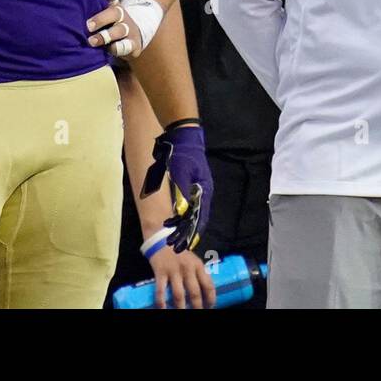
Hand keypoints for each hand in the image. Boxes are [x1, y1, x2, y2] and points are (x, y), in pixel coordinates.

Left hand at [87, 0, 163, 57]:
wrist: (130, 43)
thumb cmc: (105, 27)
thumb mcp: (99, 16)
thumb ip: (86, 12)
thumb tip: (60, 8)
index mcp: (112, 5)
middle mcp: (121, 16)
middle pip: (115, 12)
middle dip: (101, 19)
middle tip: (88, 26)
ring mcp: (128, 29)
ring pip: (120, 29)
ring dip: (105, 36)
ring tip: (91, 42)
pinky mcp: (133, 44)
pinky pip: (126, 45)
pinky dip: (117, 48)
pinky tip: (108, 50)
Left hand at [142, 122, 213, 251]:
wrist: (184, 135)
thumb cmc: (183, 154)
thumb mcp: (181, 173)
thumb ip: (182, 192)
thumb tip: (182, 212)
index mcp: (204, 190)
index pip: (200, 217)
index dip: (192, 232)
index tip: (185, 245)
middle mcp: (204, 192)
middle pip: (198, 217)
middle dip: (188, 232)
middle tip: (178, 245)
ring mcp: (199, 188)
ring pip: (194, 212)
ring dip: (185, 225)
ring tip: (177, 237)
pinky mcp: (192, 184)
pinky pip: (190, 204)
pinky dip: (183, 215)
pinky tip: (177, 220)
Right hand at [146, 246, 216, 308]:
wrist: (162, 240)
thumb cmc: (180, 253)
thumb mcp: (193, 260)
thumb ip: (199, 273)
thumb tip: (206, 291)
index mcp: (198, 265)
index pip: (208, 285)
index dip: (210, 298)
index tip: (210, 306)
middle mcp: (188, 269)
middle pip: (194, 292)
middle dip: (197, 306)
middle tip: (197, 312)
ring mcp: (174, 271)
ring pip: (178, 294)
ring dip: (180, 307)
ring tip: (181, 313)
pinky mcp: (161, 272)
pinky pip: (161, 291)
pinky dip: (161, 302)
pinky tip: (163, 309)